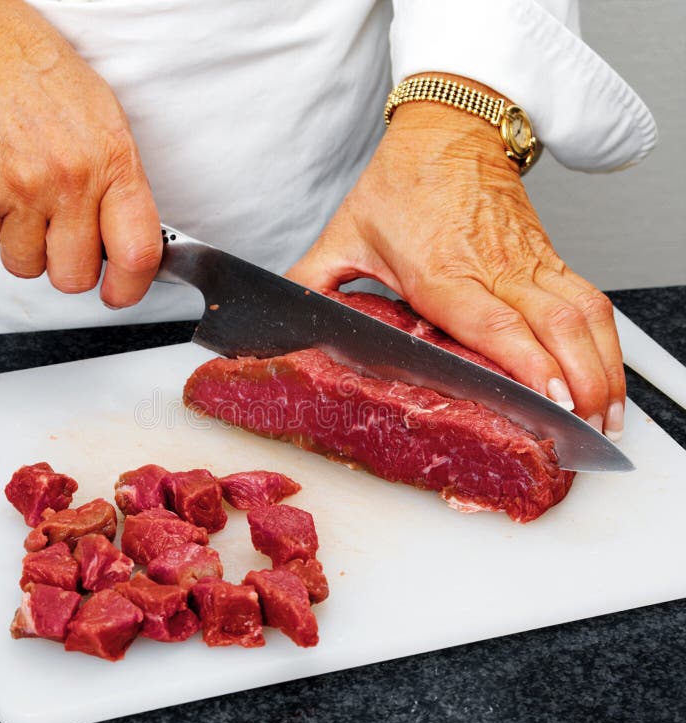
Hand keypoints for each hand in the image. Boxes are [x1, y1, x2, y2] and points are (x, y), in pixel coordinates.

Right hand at [0, 0, 160, 307]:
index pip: (137, 253)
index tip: (121, 292)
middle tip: (67, 239)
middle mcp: (69, 182)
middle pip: (75, 277)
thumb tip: (129, 245)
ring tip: (32, 207)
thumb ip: (122, 192)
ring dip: (31, 250)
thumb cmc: (46, 80)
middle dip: (72, 268)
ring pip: (29, 268)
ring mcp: (21, 190)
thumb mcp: (110, 128)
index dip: (131, 287)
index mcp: (114, 165)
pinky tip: (5, 191)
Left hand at [286, 81, 624, 439]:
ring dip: (602, 368)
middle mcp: (494, 268)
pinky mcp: (548, 257)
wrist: (450, 127)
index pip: (494, 323)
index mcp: (442, 270)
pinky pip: (589, 301)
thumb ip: (312, 281)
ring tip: (605, 417)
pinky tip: (606, 375)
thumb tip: (277, 321)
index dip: (527, 363)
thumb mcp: (345, 233)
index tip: (549, 399)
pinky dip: (606, 341)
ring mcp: (528, 262)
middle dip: (579, 383)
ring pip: (583, 316)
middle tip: (581, 433)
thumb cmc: (402, 181)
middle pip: (555, 327)